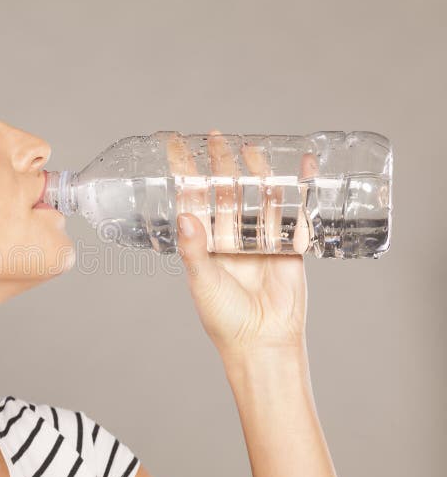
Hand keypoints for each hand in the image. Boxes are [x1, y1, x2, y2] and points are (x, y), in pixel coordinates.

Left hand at [167, 130, 318, 359]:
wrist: (262, 342)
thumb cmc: (224, 318)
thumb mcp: (201, 281)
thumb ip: (194, 249)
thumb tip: (185, 216)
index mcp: (204, 242)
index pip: (191, 198)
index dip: (183, 173)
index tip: (174, 145)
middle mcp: (229, 236)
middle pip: (225, 191)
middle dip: (219, 164)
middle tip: (214, 135)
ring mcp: (259, 239)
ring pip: (257, 196)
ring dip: (255, 171)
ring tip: (250, 145)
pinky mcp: (288, 245)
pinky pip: (294, 212)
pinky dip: (299, 188)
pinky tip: (302, 166)